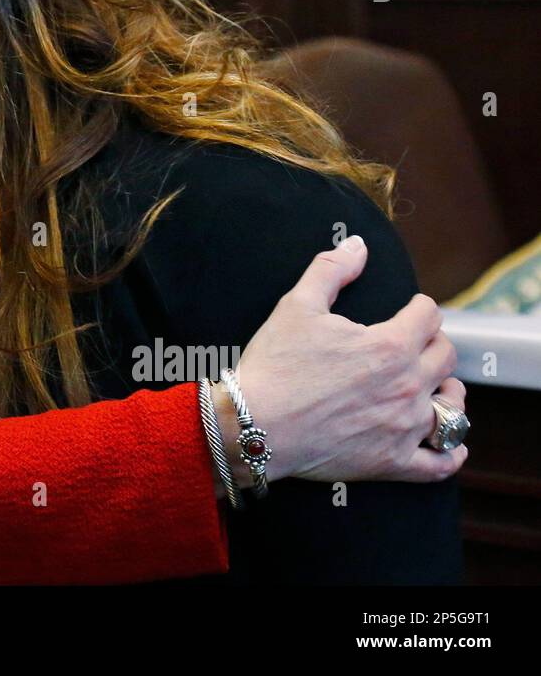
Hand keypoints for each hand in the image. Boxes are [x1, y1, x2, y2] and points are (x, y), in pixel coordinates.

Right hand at [234, 235, 466, 484]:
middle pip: (445, 357)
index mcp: (389, 345)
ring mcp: (404, 427)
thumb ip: (330, 270)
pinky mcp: (394, 461)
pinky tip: (448, 442)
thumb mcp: (296, 306)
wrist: (254, 425)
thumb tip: (356, 245)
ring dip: (449, 392)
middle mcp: (406, 385)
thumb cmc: (274, 366)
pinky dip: (451, 451)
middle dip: (432, 344)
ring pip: (454, 407)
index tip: (409, 310)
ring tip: (435, 388)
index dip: (418, 308)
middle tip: (415, 344)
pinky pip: (442, 462)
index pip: (428, 317)